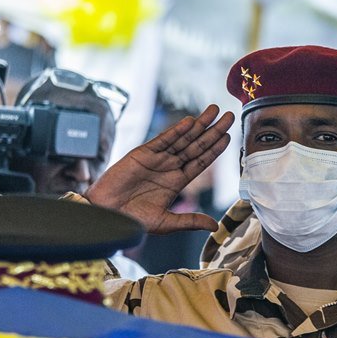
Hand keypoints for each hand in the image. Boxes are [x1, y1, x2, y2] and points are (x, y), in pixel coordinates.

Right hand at [87, 104, 233, 233]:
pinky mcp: (142, 154)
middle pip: (197, 145)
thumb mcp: (166, 223)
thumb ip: (190, 221)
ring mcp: (157, 159)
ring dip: (199, 124)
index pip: (201, 162)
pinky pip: (163, 140)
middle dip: (213, 131)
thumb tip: (215, 226)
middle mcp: (169, 167)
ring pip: (183, 139)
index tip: (229, 137)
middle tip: (230, 116)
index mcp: (176, 182)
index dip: (215, 149)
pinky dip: (176, 131)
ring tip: (215, 110)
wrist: (106, 215)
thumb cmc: (133, 220)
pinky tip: (190, 122)